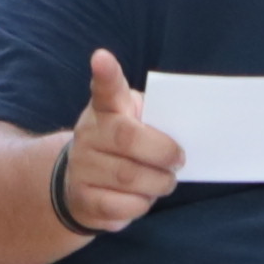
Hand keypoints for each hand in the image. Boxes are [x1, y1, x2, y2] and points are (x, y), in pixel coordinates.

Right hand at [57, 50, 183, 240]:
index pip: (105, 88)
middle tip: (178, 160)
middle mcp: (88, 134)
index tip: (102, 57)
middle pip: (129, 140)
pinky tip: (141, 197)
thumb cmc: (122, 147)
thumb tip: (183, 129)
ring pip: (130, 177)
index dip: (105, 73)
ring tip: (163, 181)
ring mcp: (82, 167)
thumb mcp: (133, 123)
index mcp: (105, 109)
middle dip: (163, 153)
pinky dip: (142, 204)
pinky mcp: (83, 199)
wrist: (80, 181)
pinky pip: (122, 206)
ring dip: (158, 183)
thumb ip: (153, 119)